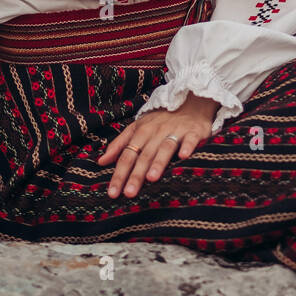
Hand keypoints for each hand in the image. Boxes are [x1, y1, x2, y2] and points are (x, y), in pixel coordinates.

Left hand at [98, 96, 217, 197]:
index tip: (113, 192)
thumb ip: (119, 144)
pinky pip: (190, 139)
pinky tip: (184, 157)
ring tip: (151, 179)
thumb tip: (101, 161)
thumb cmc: (161, 120)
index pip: (127, 155)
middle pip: (144, 155)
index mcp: (141, 131)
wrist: (190, 102)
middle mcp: (157, 131)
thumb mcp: (137, 127)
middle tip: (129, 193)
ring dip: (159, 162)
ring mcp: (176, 131)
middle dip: (136, 174)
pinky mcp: (194, 131)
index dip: (119, 174)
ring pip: (165, 148)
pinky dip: (187, 147)